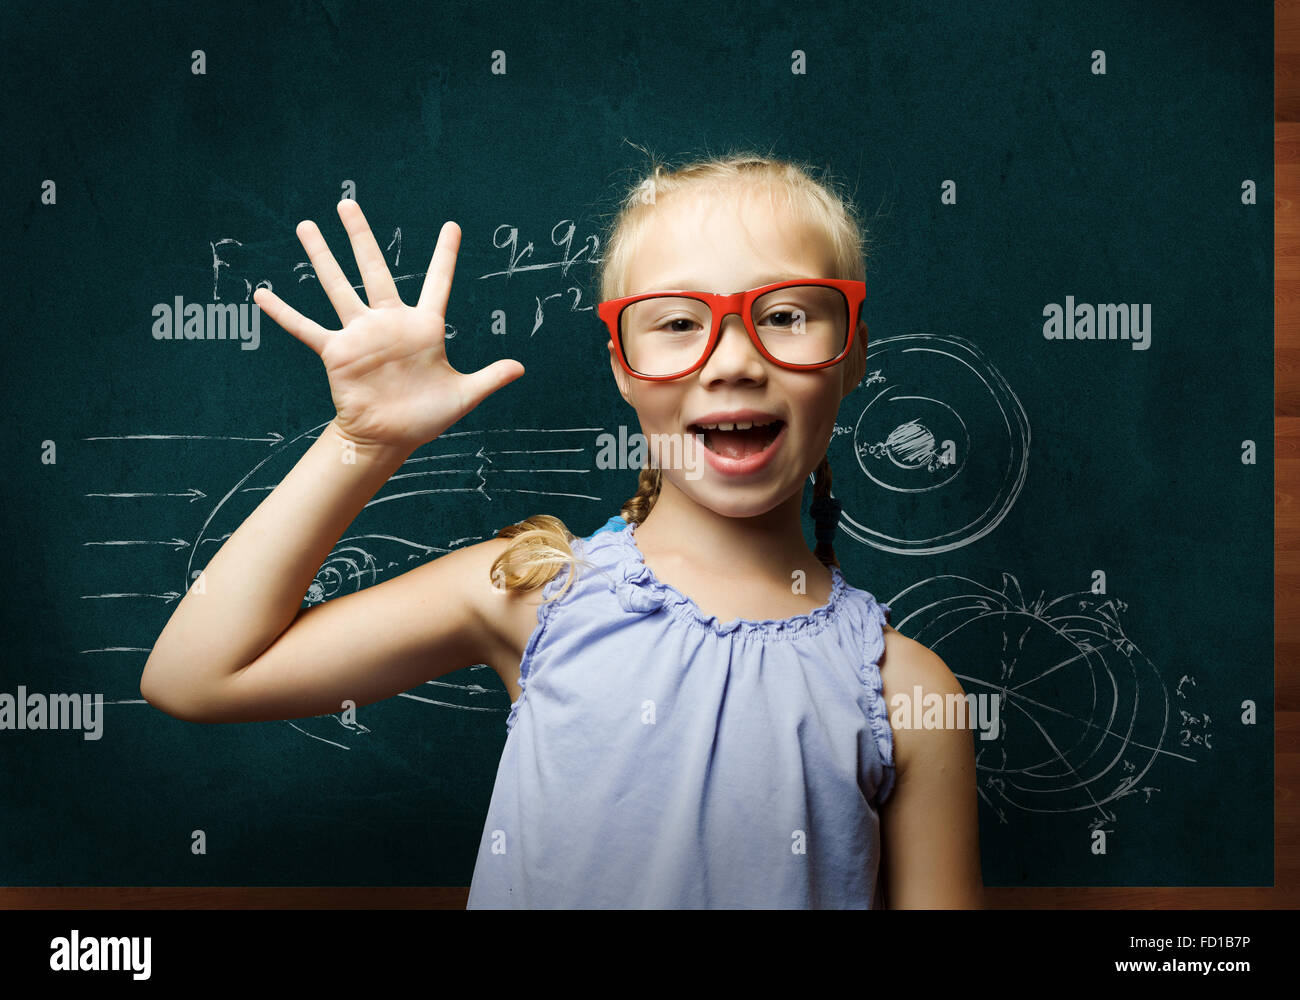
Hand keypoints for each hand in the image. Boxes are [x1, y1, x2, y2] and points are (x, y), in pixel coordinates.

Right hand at [253, 200, 523, 452]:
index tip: (452, 225)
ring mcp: (361, 334)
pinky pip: (306, 329)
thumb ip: (490, 378)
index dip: (445, 255)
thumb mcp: (464, 396)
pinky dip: (285, 313)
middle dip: (360, 236)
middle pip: (374, 269)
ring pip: (338, 287)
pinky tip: (262, 294)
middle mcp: (390, 322)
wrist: (389, 438)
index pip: (438, 283)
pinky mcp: (337, 352)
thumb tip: (521, 367)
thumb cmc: (426, 416)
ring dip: (322, 257)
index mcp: (424, 327)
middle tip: (347, 203)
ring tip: (307, 225)